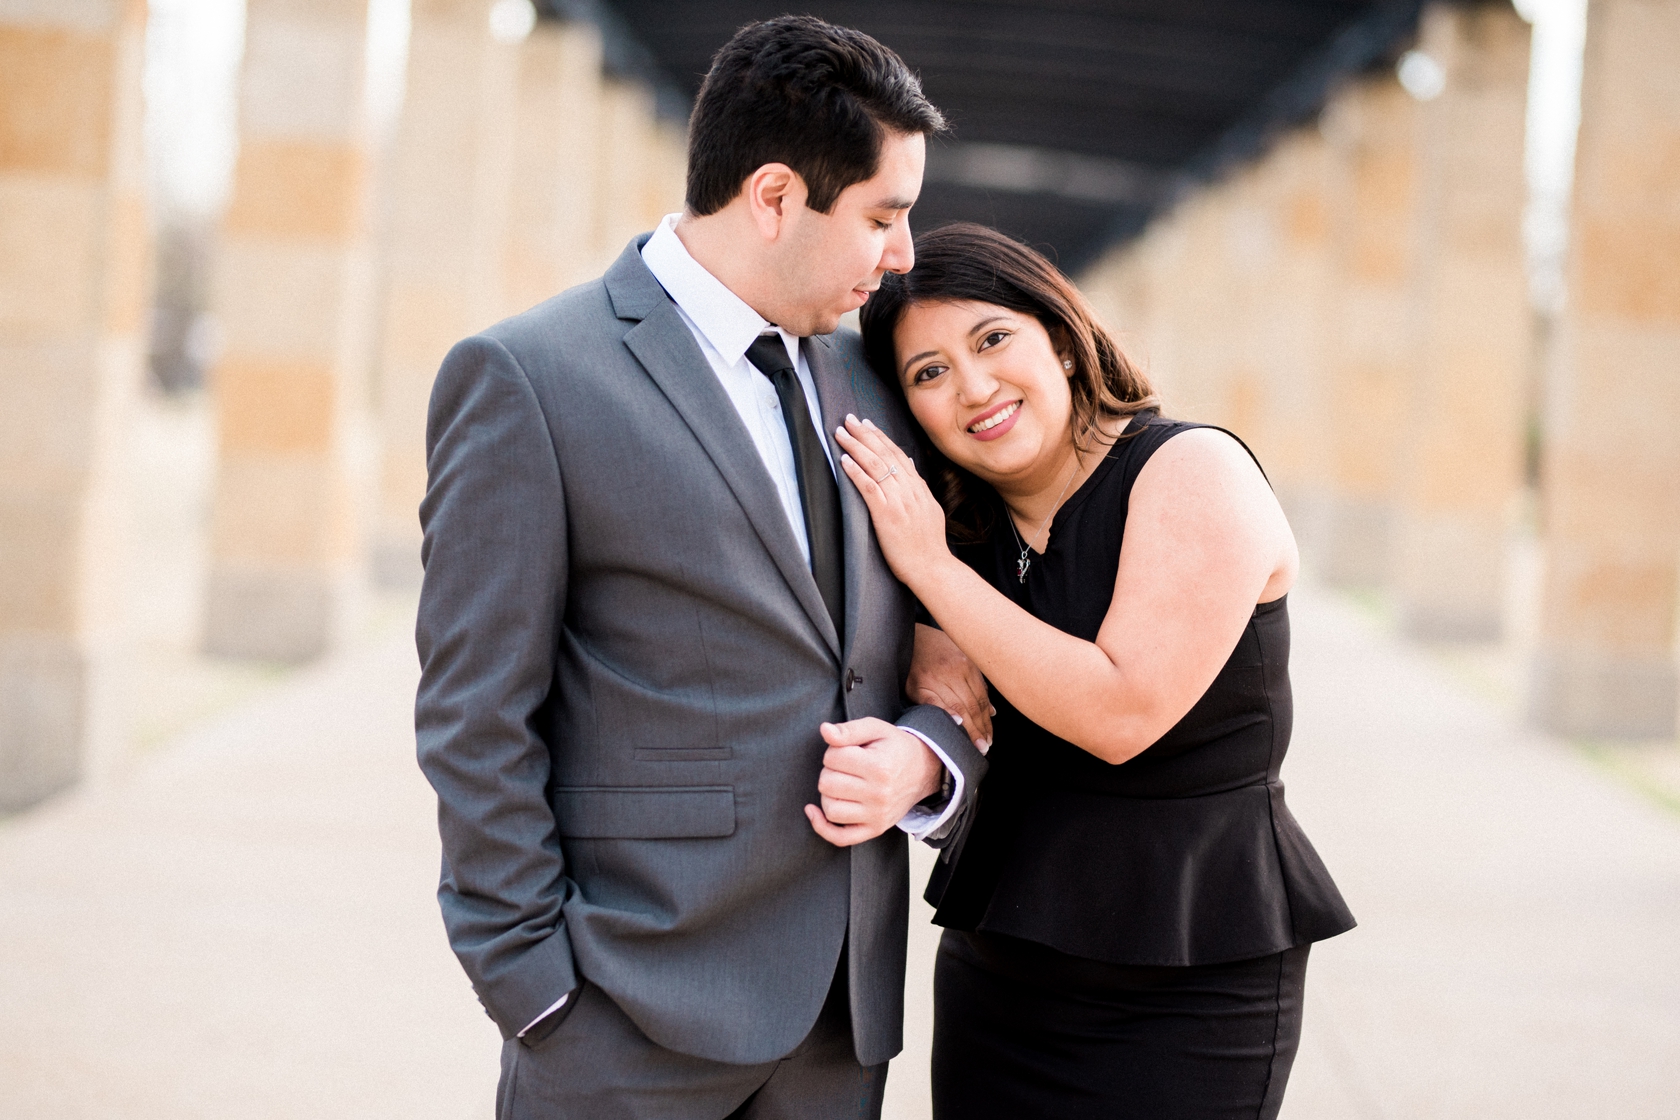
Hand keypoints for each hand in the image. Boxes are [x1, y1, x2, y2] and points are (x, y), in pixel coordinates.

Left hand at [804, 717, 943, 846]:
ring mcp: (877, 815)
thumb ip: (849, 729)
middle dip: (829, 771)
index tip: (846, 750)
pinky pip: (841, 838)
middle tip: (845, 766)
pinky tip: (814, 811)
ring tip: (840, 783)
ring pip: (830, 809)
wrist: (923, 770)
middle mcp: (879, 795)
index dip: (834, 751)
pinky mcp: (875, 829)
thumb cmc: (895, 747)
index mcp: (878, 767)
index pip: (833, 758)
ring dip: (827, 794)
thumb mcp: (876, 729)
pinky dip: (822, 827)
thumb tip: (824, 730)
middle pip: (827, 784)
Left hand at [834, 416, 952, 589]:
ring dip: (856, 446)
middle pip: (885, 453)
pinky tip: (844, 460)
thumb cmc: (928, 545)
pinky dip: (856, 471)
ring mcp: (899, 501)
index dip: (880, 437)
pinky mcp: (887, 514)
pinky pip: (869, 487)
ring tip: (841, 432)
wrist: (933, 568)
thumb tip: (909, 464)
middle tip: (849, 419)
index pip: (897, 454)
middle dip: (865, 434)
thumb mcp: (929, 509)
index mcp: (918, 488)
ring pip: (876, 465)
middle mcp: (909, 490)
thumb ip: (918, 486)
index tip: (867, 423)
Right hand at [909, 624, 993, 751]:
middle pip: (971, 705)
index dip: (986, 721)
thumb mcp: (960, 656)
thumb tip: (991, 710)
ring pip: (957, 707)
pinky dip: (945, 713)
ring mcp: (935, 677)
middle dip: (979, 729)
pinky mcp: (917, 684)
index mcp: (966, 665)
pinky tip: (955, 723)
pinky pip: (933, 702)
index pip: (981, 699)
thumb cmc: (935, 646)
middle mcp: (953, 671)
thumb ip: (976, 682)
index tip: (989, 737)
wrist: (907, 634)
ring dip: (967, 729)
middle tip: (984, 747)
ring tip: (974, 745)